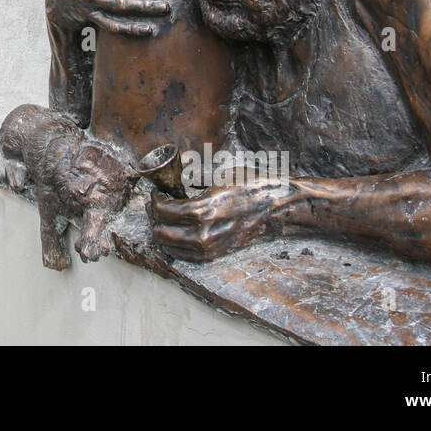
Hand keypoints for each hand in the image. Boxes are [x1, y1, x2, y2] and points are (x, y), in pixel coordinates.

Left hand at [149, 179, 289, 260]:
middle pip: (160, 232)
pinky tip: (178, 230)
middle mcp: (203, 234)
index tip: (157, 192)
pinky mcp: (215, 256)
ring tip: (165, 217)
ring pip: (169, 247)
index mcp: (202, 211)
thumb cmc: (252, 187)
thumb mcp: (219, 175)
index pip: (162, 211)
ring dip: (162, 231)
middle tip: (157, 204)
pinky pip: (183, 255)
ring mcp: (209, 248)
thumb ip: (193, 177)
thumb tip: (176, 175)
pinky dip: (174, 244)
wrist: (277, 208)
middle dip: (154, 216)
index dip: (155, 200)